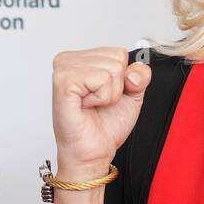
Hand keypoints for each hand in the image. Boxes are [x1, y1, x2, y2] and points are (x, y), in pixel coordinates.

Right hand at [51, 47, 151, 174]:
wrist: (93, 151)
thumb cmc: (105, 125)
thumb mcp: (132, 95)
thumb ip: (140, 75)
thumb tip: (136, 69)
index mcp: (82, 59)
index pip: (119, 52)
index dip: (123, 78)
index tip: (106, 95)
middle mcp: (70, 60)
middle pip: (117, 58)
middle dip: (116, 86)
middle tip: (99, 102)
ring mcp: (64, 68)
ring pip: (111, 69)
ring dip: (109, 94)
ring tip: (93, 105)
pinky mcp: (63, 81)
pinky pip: (101, 79)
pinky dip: (101, 97)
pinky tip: (86, 105)